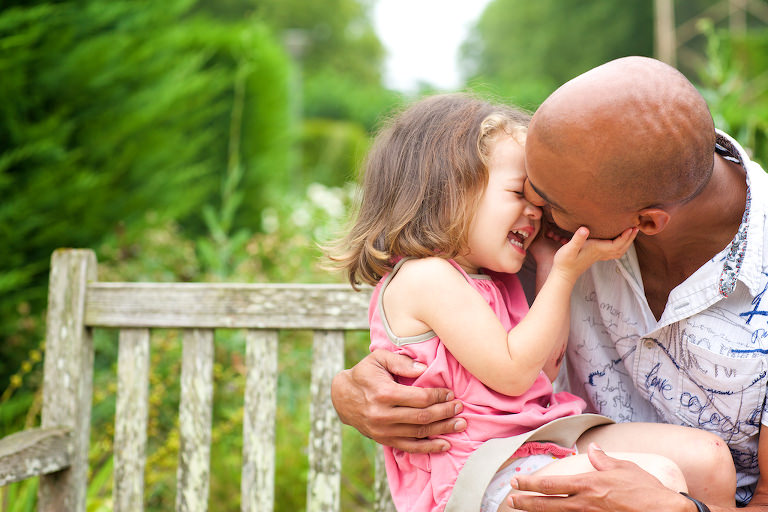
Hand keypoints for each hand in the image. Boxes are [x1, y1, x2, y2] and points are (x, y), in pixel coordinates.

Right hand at [330, 349, 465, 452]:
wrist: (343, 397)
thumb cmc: (365, 374)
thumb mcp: (379, 359)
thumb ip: (401, 362)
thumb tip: (423, 368)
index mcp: (384, 393)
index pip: (419, 398)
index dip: (438, 396)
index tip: (450, 393)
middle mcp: (383, 415)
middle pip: (422, 417)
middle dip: (445, 413)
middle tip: (460, 408)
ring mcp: (383, 430)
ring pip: (419, 433)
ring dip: (443, 429)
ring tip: (460, 424)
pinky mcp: (384, 440)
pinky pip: (410, 447)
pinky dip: (429, 448)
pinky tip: (446, 445)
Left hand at [508, 444, 692, 511]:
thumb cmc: (646, 490)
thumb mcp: (623, 468)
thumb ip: (603, 460)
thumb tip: (593, 450)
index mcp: (588, 484)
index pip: (550, 483)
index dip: (530, 484)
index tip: (516, 482)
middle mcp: (584, 503)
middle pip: (547, 504)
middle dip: (526, 502)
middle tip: (511, 500)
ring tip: (523, 510)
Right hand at [551, 226, 636, 283]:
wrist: (563, 274)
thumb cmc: (565, 261)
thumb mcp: (569, 249)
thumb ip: (577, 239)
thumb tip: (585, 229)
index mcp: (597, 249)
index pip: (616, 243)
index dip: (625, 236)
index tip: (632, 227)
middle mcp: (600, 253)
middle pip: (621, 247)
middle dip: (630, 238)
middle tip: (637, 227)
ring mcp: (599, 256)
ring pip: (619, 251)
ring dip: (627, 242)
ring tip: (631, 233)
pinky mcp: (596, 257)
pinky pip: (613, 252)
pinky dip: (620, 246)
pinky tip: (618, 241)